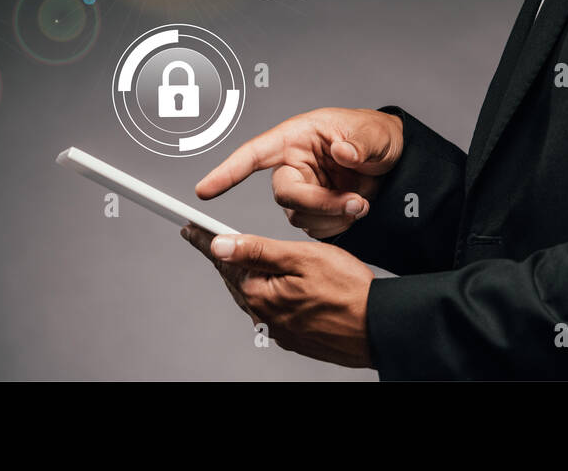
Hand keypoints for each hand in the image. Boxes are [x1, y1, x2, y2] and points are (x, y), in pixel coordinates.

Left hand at [181, 225, 374, 367]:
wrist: (377, 328)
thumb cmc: (348, 290)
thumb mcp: (302, 258)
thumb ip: (259, 251)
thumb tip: (220, 245)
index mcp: (261, 293)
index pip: (225, 261)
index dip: (205, 241)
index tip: (190, 230)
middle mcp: (264, 316)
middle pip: (235, 280)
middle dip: (222, 258)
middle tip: (206, 240)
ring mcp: (279, 329)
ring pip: (252, 296)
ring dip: (243, 277)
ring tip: (236, 260)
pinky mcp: (294, 337)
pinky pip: (270, 312)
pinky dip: (265, 294)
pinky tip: (273, 287)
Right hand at [195, 107, 402, 239]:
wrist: (395, 160)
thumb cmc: (374, 135)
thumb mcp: (370, 133)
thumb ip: (357, 144)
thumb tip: (342, 153)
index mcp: (296, 138)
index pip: (254, 154)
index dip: (228, 172)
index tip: (204, 191)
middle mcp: (293, 165)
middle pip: (284, 195)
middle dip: (318, 203)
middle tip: (354, 202)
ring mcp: (303, 189)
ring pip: (299, 217)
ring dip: (332, 216)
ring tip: (361, 202)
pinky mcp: (315, 211)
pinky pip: (315, 229)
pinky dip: (337, 225)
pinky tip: (355, 209)